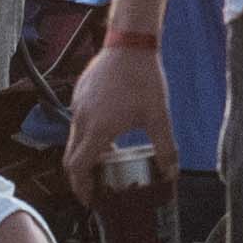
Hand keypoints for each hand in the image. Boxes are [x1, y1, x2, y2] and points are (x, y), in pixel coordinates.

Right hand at [64, 46, 170, 202]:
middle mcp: (82, 119)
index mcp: (98, 129)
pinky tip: (108, 131)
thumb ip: (165, 147)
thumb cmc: (143, 78)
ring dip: (85, 154)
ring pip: (73, 139)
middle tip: (95, 188)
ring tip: (106, 160)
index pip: (78, 168)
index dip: (80, 188)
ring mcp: (78, 105)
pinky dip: (86, 135)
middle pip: (71, 158)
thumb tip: (171, 172)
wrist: (129, 43)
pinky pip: (77, 122)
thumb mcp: (158, 116)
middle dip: (80, 177)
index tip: (89, 199)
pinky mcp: (79, 94)